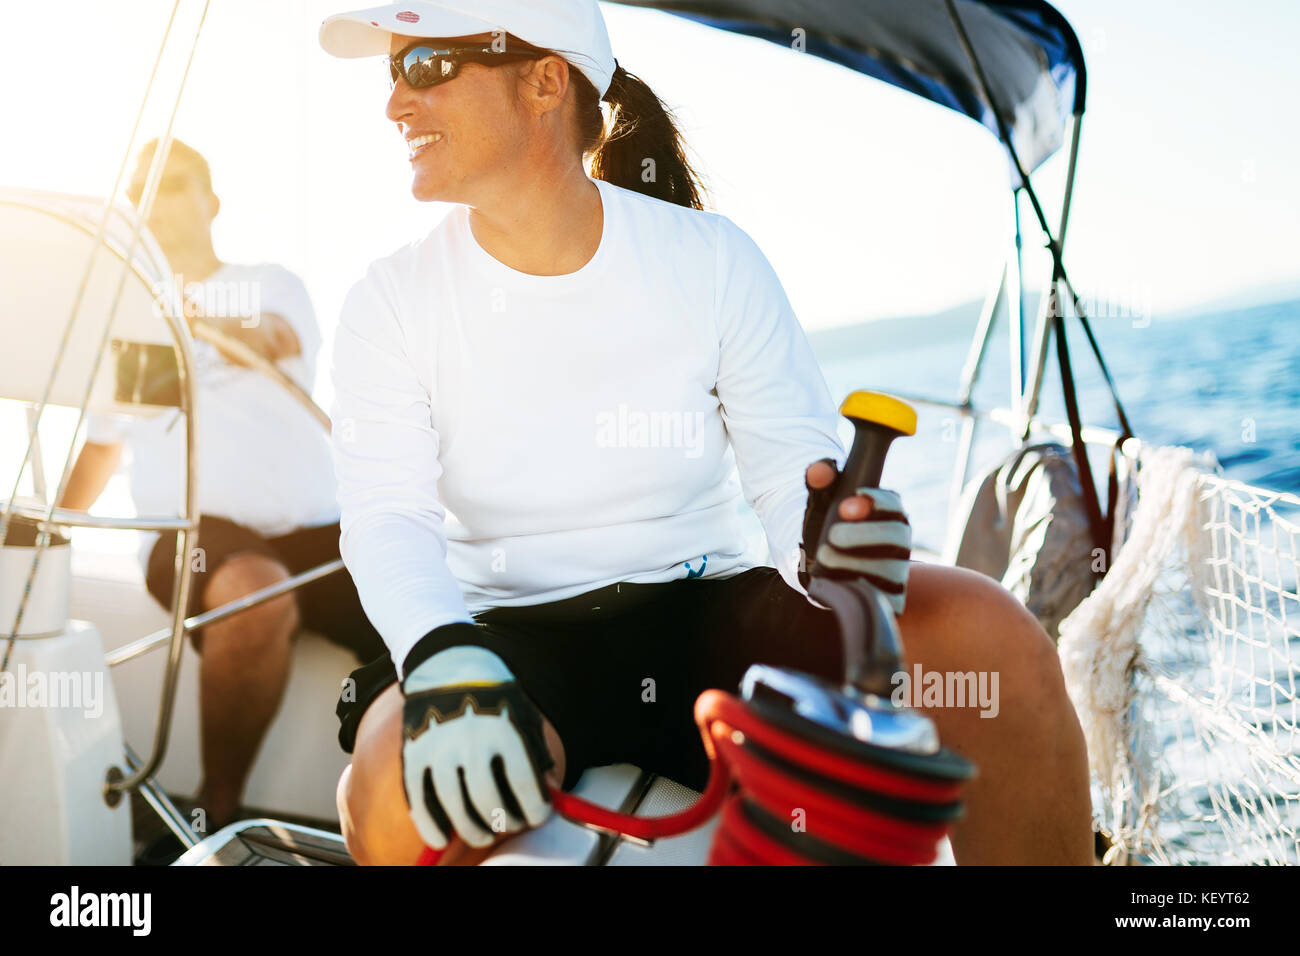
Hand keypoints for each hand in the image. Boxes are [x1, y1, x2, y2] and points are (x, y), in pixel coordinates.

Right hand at [401, 643, 553, 848]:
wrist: (448, 665)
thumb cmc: (495, 697)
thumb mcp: (524, 717)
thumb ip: (536, 757)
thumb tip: (548, 798)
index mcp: (505, 730)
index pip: (524, 784)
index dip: (535, 809)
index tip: (537, 816)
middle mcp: (472, 740)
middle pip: (489, 800)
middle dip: (503, 822)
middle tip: (508, 825)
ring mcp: (440, 748)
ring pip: (455, 806)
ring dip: (472, 830)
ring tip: (483, 834)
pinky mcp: (414, 754)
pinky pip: (420, 800)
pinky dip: (430, 826)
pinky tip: (442, 839)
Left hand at [798, 458, 911, 614]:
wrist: (822, 567)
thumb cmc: (828, 527)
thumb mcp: (822, 501)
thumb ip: (820, 481)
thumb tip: (818, 472)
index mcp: (889, 513)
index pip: (894, 503)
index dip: (878, 500)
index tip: (851, 500)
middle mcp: (900, 541)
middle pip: (896, 534)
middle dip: (864, 533)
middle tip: (833, 535)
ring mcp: (898, 570)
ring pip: (891, 568)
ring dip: (856, 562)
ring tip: (825, 556)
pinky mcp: (893, 598)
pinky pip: (890, 600)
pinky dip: (869, 594)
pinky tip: (845, 584)